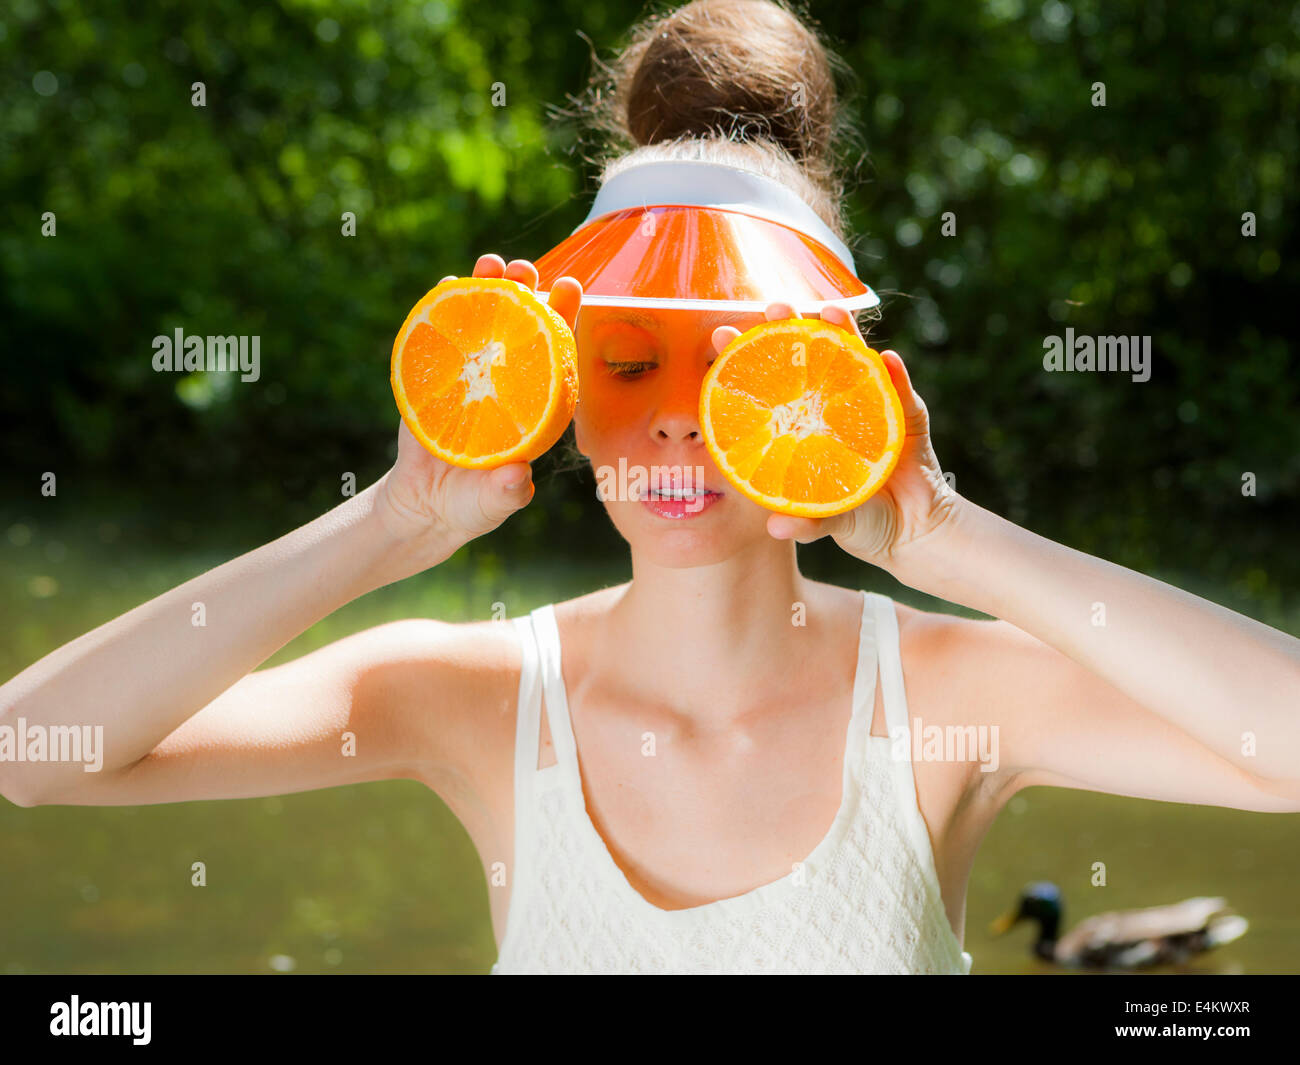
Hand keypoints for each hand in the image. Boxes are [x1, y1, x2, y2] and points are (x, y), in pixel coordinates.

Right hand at [378, 253, 582, 553]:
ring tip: (488, 263)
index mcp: (534, 405)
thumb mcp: (494, 503)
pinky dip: (444, 308)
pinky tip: (447, 284)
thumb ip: (506, 492)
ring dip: (488, 289)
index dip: (565, 320)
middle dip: (528, 291)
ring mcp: (471, 375)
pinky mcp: (434, 376)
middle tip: (525, 268)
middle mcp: (507, 382)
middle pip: (523, 328)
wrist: (425, 507)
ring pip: (484, 323)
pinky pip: (441, 337)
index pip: (556, 355)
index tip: (572, 287)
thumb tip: (518, 476)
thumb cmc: (473, 506)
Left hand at [710, 302, 962, 578]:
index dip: (745, 358)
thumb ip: (806, 523)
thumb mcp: (826, 522)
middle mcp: (831, 406)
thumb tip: (776, 527)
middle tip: (776, 308)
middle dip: (791, 328)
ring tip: (830, 313)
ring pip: (853, 361)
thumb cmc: (858, 519)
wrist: (911, 530)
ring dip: (844, 335)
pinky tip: (889, 360)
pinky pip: (900, 392)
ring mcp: (870, 404)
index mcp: (803, 425)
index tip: (719, 334)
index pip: (769, 384)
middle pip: (808, 359)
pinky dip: (896, 376)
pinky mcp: (905, 414)